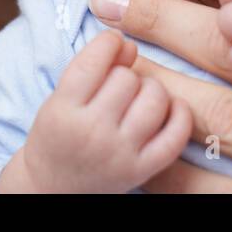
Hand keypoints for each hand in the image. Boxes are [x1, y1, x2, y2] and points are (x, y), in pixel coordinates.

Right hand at [0, 29, 191, 192]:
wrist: (51, 188)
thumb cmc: (57, 135)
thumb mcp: (60, 98)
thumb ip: (92, 69)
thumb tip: (129, 43)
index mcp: (63, 110)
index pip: (93, 62)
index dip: (108, 43)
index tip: (112, 42)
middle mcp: (91, 132)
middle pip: (127, 78)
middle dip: (126, 73)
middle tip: (119, 85)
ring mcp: (119, 154)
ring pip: (154, 100)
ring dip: (152, 90)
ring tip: (141, 96)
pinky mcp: (141, 170)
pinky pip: (175, 136)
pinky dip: (181, 115)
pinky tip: (173, 107)